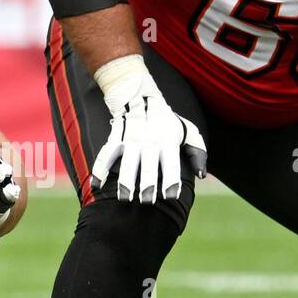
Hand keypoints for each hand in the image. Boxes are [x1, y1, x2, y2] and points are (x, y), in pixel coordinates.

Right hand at [89, 56, 205, 202]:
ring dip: (125, 180)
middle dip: (147, 183)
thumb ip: (198, 153)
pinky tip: (96, 185)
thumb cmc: (168, 122)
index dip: (171, 180)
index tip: (171, 196)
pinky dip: (100, 169)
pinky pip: (106, 154)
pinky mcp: (115, 137)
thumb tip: (201, 175)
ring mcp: (130, 139)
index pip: (170, 163)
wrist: (141, 96)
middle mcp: (149, 140)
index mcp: (167, 141)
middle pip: (148, 165)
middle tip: (147, 201)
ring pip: (127, 162)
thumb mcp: (189, 131)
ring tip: (124, 198)